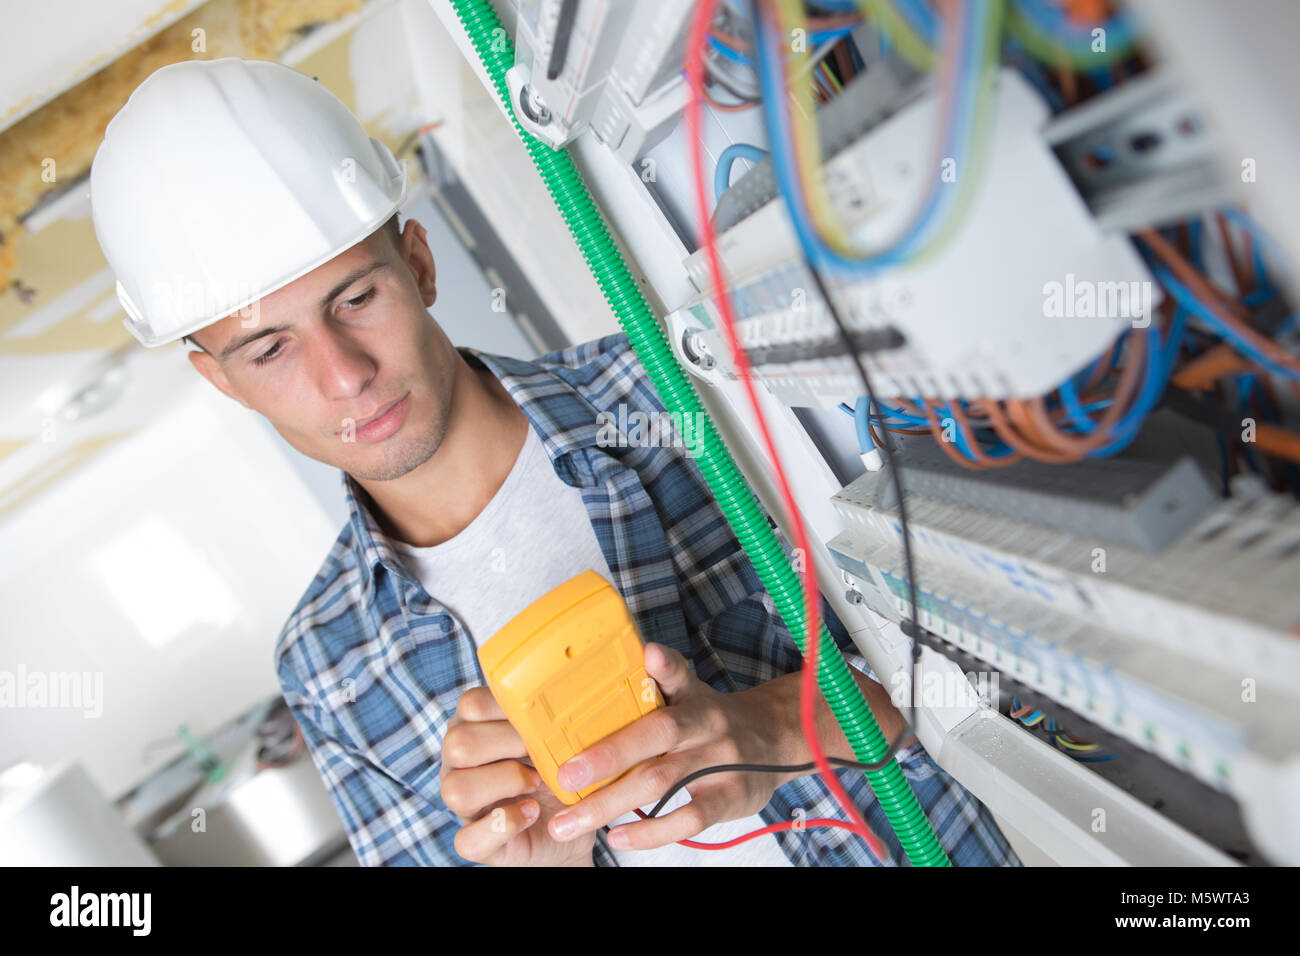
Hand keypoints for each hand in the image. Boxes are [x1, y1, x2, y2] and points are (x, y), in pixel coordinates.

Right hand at [441, 686, 594, 865]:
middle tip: (539, 753)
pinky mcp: (475, 841)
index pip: (471, 704)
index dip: (506, 710)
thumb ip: (549, 713)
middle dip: (507, 746)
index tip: (539, 721)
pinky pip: (467, 839)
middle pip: (458, 744)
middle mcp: (460, 763)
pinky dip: (504, 824)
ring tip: (536, 784)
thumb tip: (565, 688)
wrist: (573, 822)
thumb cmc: (560, 768)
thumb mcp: (557, 734)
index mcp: (476, 727)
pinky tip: (531, 813)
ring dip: (504, 783)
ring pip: (455, 789)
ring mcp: (464, 804)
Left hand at [546, 642, 796, 851]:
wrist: (773, 742)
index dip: (664, 664)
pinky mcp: (730, 797)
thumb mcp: (692, 691)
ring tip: (570, 822)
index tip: (649, 654)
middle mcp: (706, 725)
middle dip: (606, 757)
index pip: (678, 675)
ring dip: (611, 804)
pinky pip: (688, 818)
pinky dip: (650, 831)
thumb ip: (665, 677)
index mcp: (693, 697)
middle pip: (657, 735)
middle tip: (563, 776)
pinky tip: (618, 837)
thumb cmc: (712, 718)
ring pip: (661, 782)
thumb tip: (646, 651)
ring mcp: (719, 763)